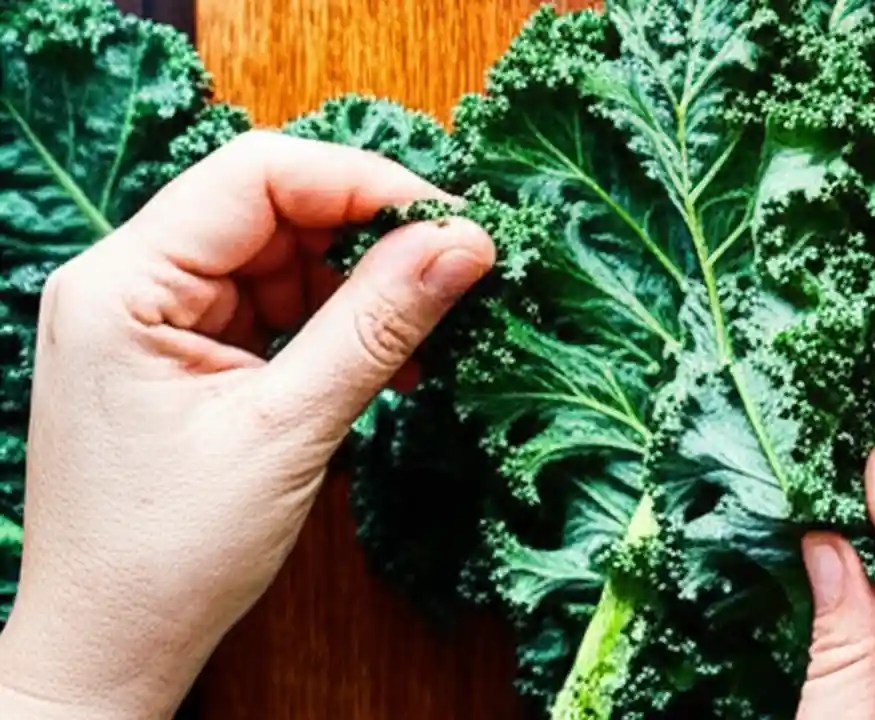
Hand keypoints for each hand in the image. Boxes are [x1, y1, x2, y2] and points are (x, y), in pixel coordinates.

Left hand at [0, 131, 493, 718]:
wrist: (112, 647)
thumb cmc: (168, 554)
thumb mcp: (288, 428)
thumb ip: (376, 324)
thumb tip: (462, 243)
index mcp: (122, 283)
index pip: (255, 176)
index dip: (361, 184)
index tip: (447, 221)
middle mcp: (127, 283)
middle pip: (270, 210)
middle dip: (366, 238)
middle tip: (451, 273)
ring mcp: (153, 320)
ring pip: (280, 259)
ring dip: (357, 290)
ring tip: (421, 341)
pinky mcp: (181, 355)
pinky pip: (272, 310)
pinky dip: (333, 329)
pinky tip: (384, 364)